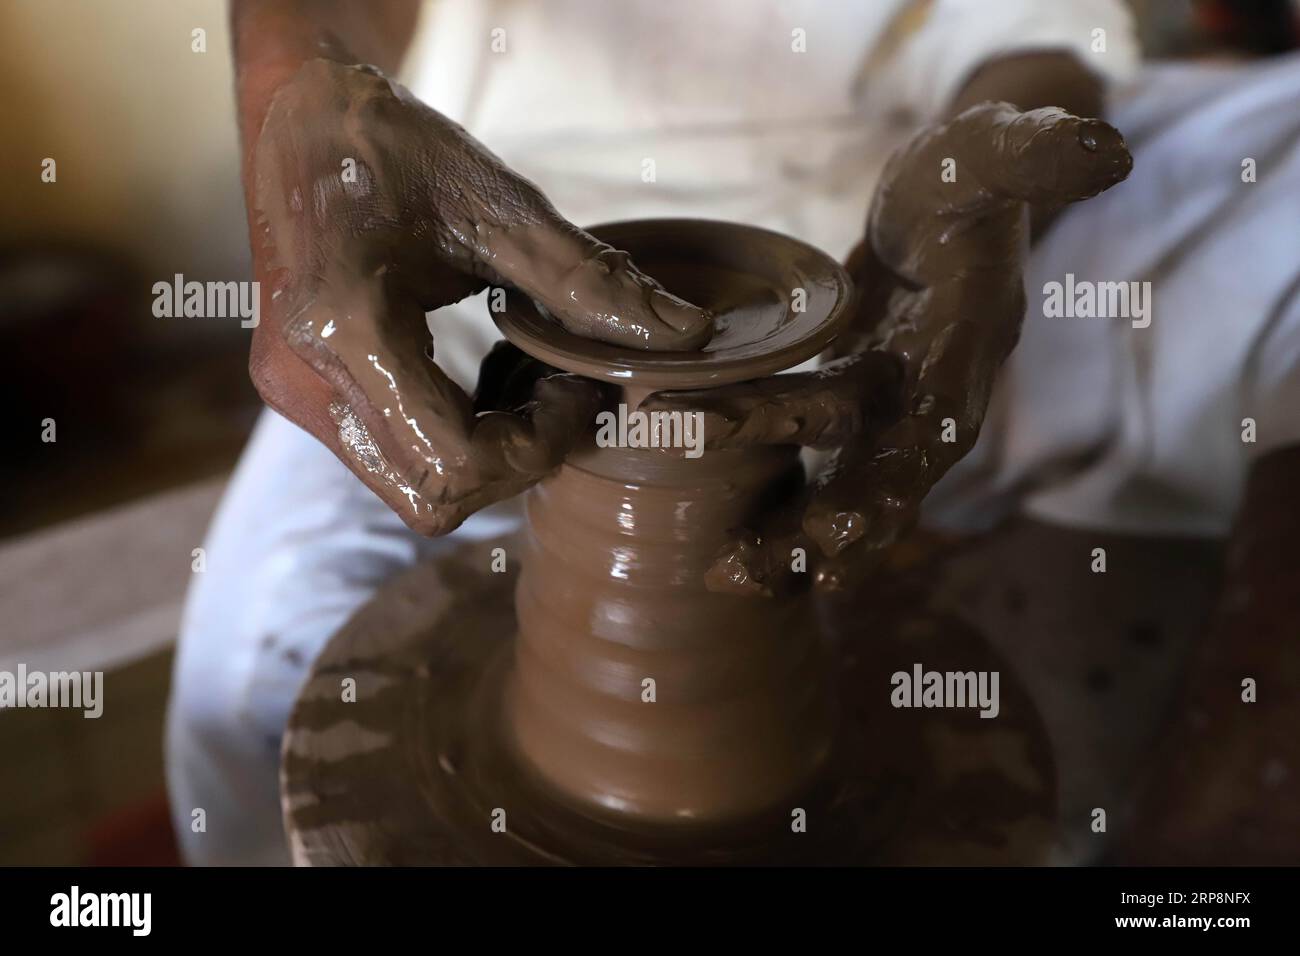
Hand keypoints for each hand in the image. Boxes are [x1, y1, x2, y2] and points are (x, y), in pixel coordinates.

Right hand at [247, 59, 711, 534]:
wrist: (301, 113)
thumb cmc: (390, 143)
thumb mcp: (496, 202)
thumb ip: (586, 279)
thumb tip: (684, 334)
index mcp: (346, 327)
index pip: (456, 462)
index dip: (537, 447)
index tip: (576, 388)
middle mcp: (307, 380)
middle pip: (434, 497)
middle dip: (516, 463)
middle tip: (561, 395)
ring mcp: (296, 393)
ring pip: (412, 489)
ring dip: (487, 458)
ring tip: (527, 383)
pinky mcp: (305, 393)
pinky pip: (392, 458)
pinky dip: (453, 441)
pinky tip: (484, 383)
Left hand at [645, 102, 1131, 595]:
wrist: (947, 200)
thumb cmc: (968, 173)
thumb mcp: (994, 149)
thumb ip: (1036, 152)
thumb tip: (1105, 148)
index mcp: (970, 340)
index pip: (948, 410)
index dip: (910, 462)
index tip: (864, 515)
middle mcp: (936, 390)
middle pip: (893, 471)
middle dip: (843, 522)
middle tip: (786, 568)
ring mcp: (892, 405)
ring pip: (847, 484)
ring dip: (796, 534)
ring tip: (731, 575)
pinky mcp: (852, 403)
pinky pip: (813, 463)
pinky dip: (775, 502)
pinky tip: (727, 546)